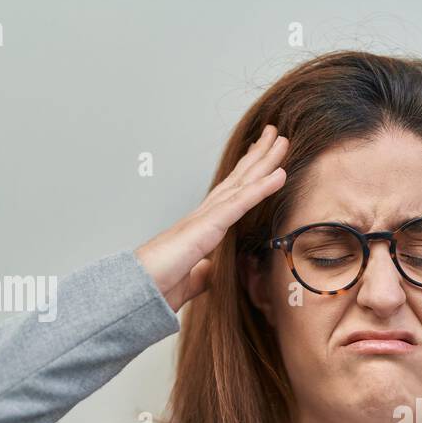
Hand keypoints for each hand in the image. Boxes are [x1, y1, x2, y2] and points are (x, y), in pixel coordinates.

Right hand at [135, 125, 288, 311]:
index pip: (231, 194)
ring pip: (242, 182)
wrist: (139, 289)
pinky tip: (279, 174)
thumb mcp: (192, 278)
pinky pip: (241, 203)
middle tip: (276, 134)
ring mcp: (207, 217)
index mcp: (203, 226)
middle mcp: (205, 214)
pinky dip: (262, 187)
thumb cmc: (159, 283)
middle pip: (238, 178)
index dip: (249, 174)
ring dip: (264, 160)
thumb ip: (203, 273)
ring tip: (281, 140)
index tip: (263, 157)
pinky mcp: (209, 226)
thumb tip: (209, 272)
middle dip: (259, 155)